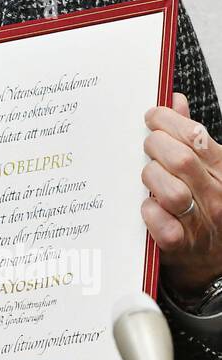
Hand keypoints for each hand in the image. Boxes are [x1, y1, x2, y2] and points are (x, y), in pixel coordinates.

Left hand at [142, 91, 221, 299]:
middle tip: (146, 146)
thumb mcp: (206, 168)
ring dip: (151, 178)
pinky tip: (147, 206)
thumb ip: (190, 135)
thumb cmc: (205, 206)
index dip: (168, 121)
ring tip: (147, 176)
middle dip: (155, 146)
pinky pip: (162, 225)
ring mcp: (200, 222)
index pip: (196, 137)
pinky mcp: (181, 245)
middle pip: (182, 160)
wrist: (212, 259)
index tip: (151, 116)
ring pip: (172, 192)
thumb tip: (175, 100)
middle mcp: (215, 195)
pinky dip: (149, 212)